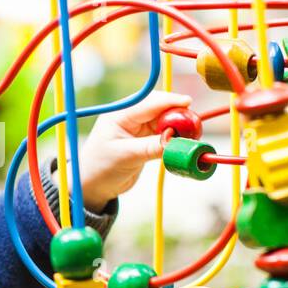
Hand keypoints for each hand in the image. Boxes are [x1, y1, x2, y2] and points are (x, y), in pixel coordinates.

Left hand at [77, 90, 192, 209]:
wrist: (94, 186)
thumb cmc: (101, 169)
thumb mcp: (126, 156)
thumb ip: (151, 147)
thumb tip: (175, 141)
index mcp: (119, 115)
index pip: (148, 103)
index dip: (169, 100)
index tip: (187, 102)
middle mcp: (129, 118)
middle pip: (159, 109)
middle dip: (177, 113)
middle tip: (193, 122)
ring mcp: (138, 129)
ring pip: (163, 122)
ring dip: (177, 127)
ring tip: (191, 134)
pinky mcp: (144, 141)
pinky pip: (163, 135)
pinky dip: (174, 138)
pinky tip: (182, 143)